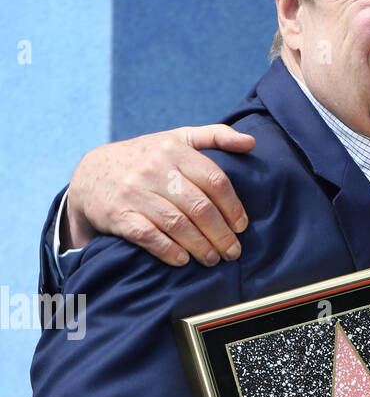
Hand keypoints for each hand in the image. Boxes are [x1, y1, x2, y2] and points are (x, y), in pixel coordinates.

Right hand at [64, 125, 255, 265]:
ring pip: (178, 224)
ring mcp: (135, 192)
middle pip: (199, 207)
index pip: (214, 180)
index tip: (242, 226)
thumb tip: (251, 141)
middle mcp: (154, 168)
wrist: (92, 175)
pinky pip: (150, 237)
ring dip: (200, 247)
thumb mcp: (176, 139)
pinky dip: (170, 251)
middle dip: (221, 234)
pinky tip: (183, 260)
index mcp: (174, 149)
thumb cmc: (146, 159)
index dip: (232, 207)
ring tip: (213, 259)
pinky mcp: (119, 215)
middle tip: (233, 252)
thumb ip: (214, 137)